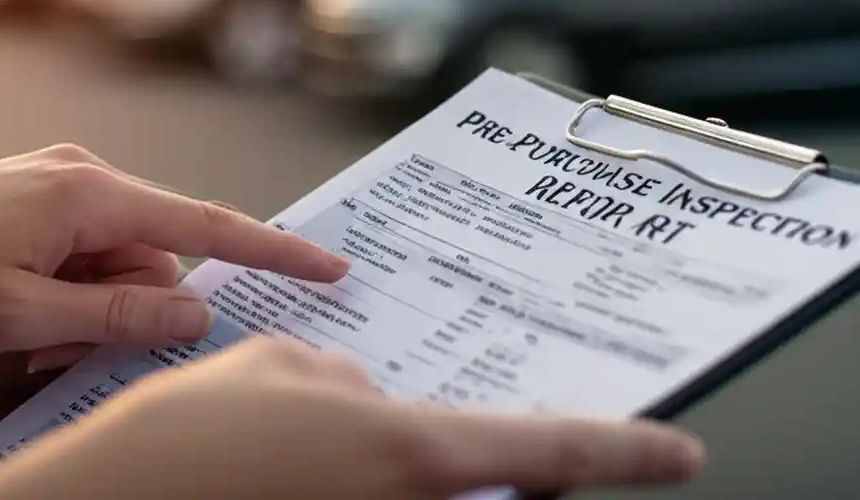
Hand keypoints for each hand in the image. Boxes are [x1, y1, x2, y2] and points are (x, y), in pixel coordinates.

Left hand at [0, 144, 346, 358]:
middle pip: (155, 256)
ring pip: (120, 260)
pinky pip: (88, 250)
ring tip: (23, 332)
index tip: (328, 265)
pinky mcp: (40, 197)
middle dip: (130, 309)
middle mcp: (84, 175)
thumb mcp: (24, 319)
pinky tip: (22, 310)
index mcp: (90, 195)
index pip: (206, 226)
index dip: (273, 252)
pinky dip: (71, 290)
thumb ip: (121, 319)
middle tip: (56, 344)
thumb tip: (199, 317)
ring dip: (92, 306)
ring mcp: (60, 183)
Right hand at [0, 337, 704, 498]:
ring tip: (389, 433)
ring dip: (441, 475)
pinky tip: (338, 462)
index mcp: (408, 455)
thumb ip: (348, 384)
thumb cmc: (179, 445)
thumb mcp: (276, 372)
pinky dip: (388, 487)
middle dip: (524, 464)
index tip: (680, 452)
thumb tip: (370, 402)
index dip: (629, 450)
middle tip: (526, 433)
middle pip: (506, 493)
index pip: (554, 450)